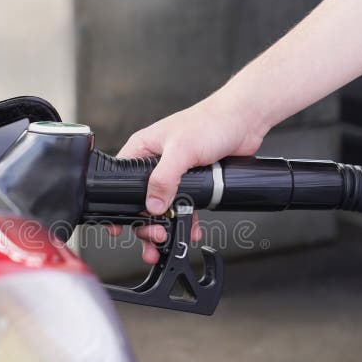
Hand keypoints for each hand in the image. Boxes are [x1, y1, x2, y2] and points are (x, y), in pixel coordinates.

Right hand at [109, 94, 267, 263]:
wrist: (243, 121)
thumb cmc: (210, 122)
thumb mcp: (181, 151)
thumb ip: (164, 179)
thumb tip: (153, 206)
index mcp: (142, 149)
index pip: (119, 181)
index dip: (117, 206)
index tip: (117, 227)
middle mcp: (154, 162)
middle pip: (140, 201)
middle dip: (144, 224)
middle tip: (154, 235)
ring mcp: (174, 174)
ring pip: (162, 208)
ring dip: (164, 228)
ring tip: (167, 241)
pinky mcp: (192, 182)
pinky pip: (183, 208)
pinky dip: (186, 222)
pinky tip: (190, 231)